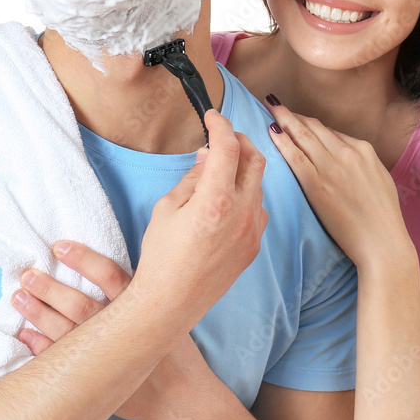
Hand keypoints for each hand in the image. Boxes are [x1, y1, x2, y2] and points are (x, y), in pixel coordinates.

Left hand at [12, 242, 208, 419]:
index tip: (58, 246)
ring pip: (66, 332)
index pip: (109, 276)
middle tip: (26, 275)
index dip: (83, 259)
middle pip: (80, 305)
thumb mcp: (170, 315)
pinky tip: (25, 335)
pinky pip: (62, 361)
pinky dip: (41, 347)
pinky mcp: (96, 379)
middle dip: (50, 289)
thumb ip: (144, 294)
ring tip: (18, 298)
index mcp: (142, 308)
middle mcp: (122, 330)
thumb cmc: (175, 353)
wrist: (183, 398)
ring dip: (39, 314)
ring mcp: (107, 356)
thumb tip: (114, 269)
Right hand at [133, 109, 267, 323]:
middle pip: (255, 159)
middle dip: (240, 141)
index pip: (228, 147)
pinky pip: (258, 210)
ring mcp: (252, 231)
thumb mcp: (167, 208)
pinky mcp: (254, 246)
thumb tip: (208, 158)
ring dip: (242, 170)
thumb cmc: (161, 256)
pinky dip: (246, 195)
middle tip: (222, 137)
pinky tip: (225, 201)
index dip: (220, 125)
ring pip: (258, 185)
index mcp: (216, 200)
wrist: (170, 302)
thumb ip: (192, 178)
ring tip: (216, 173)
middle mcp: (242, 213)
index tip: (211, 117)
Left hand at [266, 100, 413, 268]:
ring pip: (303, 135)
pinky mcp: (316, 183)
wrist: (382, 241)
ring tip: (270, 107)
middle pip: (314, 127)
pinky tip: (271, 131)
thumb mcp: (380, 179)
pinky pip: (295, 156)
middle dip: (293, 114)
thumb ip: (362, 164)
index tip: (297, 121)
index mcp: (363, 150)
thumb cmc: (383, 216)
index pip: (330, 131)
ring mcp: (331, 167)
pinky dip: (282, 141)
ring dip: (284, 118)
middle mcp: (347, 152)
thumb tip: (347, 157)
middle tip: (275, 104)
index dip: (310, 125)